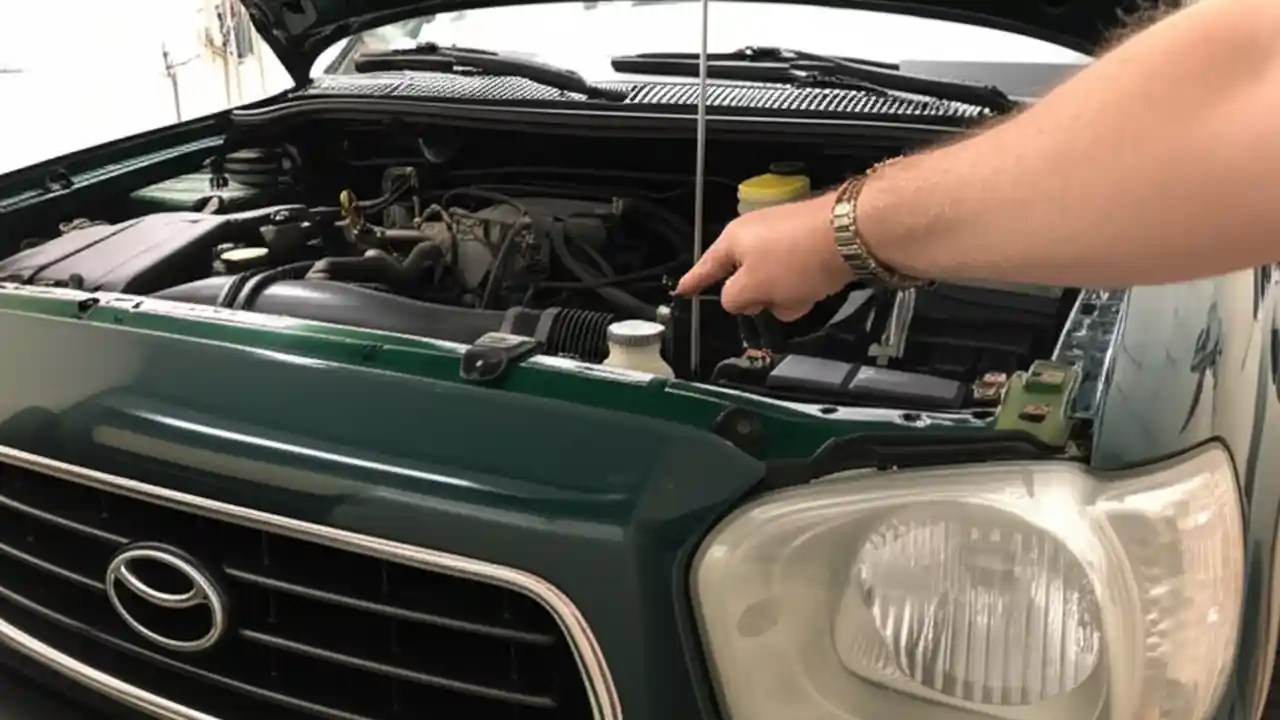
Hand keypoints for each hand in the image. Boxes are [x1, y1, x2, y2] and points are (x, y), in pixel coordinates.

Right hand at [674, 191, 854, 320]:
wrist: (850, 231)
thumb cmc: (793, 260)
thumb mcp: (752, 288)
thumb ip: (734, 299)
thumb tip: (738, 299)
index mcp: (733, 240)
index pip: (706, 266)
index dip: (693, 282)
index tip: (681, 291)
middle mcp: (754, 233)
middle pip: (744, 277)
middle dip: (757, 297)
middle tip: (771, 304)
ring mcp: (784, 235)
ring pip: (774, 279)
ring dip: (784, 296)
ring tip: (802, 296)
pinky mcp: (809, 239)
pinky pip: (796, 272)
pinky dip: (802, 285)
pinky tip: (818, 288)